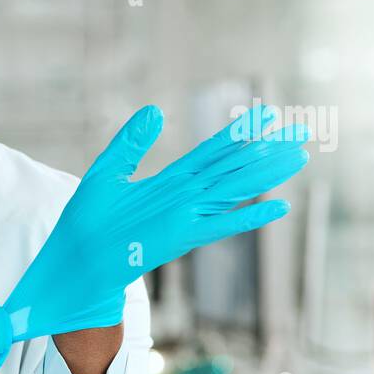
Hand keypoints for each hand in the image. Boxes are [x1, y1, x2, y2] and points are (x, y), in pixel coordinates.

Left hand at [4, 104, 309, 340]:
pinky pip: (220, 225)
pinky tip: (278, 206)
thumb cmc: (85, 223)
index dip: (238, 134)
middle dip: (266, 151)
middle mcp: (183, 199)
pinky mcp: (178, 238)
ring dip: (265, 175)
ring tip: (299, 157)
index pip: (211, 153)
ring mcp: (184, 218)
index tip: (266, 114)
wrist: (71, 263)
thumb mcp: (106, 172)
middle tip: (302, 133)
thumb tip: (155, 110)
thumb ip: (132, 143)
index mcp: (169, 182)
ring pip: (233, 191)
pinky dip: (248, 216)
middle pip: (232, 169)